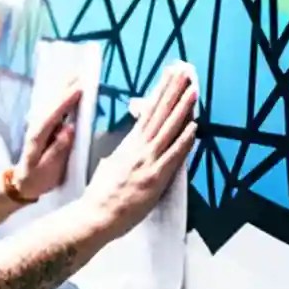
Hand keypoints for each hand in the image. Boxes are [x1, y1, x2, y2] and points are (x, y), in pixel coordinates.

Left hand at [13, 77, 81, 199]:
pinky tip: (70, 89)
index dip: (66, 101)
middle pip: (52, 103)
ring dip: (65, 88)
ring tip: (79, 75)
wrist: (23, 182)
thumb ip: (59, 149)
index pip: (53, 115)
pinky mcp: (44, 125)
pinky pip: (54, 107)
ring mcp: (39, 124)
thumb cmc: (38, 178)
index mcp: (37, 136)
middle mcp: (37, 126)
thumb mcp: (49, 169)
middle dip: (67, 88)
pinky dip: (63, 96)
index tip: (79, 89)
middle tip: (83, 74)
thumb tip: (69, 129)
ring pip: (52, 102)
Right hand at [81, 63, 197, 238]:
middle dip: (172, 91)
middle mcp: (139, 149)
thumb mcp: (110, 165)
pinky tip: (193, 125)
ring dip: (182, 108)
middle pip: (159, 114)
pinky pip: (173, 155)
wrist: (94, 217)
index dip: (160, 94)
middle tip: (184, 71)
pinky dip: (183, 140)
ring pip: (168, 129)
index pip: (148, 113)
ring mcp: (148, 162)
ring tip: (193, 90)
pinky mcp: (155, 178)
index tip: (169, 77)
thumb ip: (123, 153)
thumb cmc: (101, 196)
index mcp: (129, 145)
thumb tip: (130, 145)